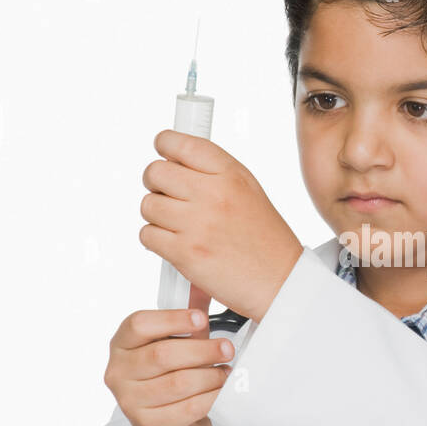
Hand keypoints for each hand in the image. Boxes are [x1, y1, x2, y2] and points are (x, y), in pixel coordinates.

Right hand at [105, 306, 232, 425]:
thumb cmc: (174, 382)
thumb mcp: (179, 346)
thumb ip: (189, 318)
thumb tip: (205, 281)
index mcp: (121, 345)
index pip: (138, 324)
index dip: (173, 319)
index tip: (202, 319)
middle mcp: (118, 373)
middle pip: (163, 354)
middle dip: (202, 349)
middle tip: (227, 348)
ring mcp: (130, 402)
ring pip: (179, 382)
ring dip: (211, 375)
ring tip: (226, 371)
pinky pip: (189, 407)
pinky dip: (212, 397)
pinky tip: (222, 391)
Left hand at [139, 130, 303, 321]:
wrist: (279, 282)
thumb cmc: (264, 239)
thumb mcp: (248, 190)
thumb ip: (212, 171)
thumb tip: (171, 158)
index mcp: (230, 174)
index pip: (179, 143)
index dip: (164, 146)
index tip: (164, 155)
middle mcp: (213, 194)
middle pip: (155, 172)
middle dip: (156, 184)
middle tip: (169, 196)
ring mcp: (198, 224)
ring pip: (148, 205)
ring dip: (157, 216)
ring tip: (179, 225)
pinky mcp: (185, 253)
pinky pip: (147, 234)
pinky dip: (156, 241)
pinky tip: (177, 244)